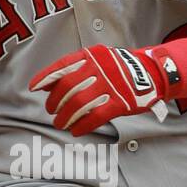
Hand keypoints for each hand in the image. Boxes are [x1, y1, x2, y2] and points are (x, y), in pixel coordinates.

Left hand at [29, 44, 168, 135]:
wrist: (152, 72)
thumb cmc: (120, 68)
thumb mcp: (99, 59)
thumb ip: (76, 68)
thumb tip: (48, 83)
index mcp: (92, 56)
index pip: (63, 66)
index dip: (46, 77)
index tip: (34, 87)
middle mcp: (100, 69)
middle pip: (68, 88)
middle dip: (55, 102)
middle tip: (52, 111)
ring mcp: (111, 86)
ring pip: (79, 104)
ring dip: (65, 117)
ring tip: (61, 123)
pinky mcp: (121, 103)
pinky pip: (96, 116)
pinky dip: (83, 125)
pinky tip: (76, 130)